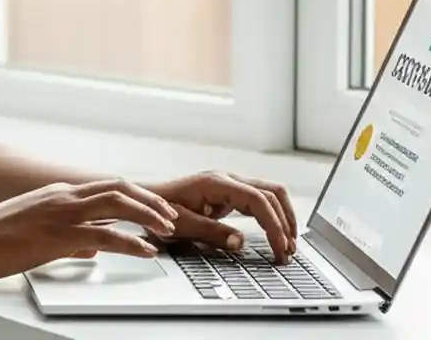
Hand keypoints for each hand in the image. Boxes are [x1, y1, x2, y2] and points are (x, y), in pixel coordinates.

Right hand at [0, 179, 179, 279]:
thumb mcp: (35, 232)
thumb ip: (68, 237)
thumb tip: (92, 246)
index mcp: (58, 193)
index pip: (107, 186)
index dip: (136, 195)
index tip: (154, 208)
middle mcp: (64, 196)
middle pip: (120, 188)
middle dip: (150, 200)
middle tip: (169, 216)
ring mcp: (62, 213)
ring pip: (118, 204)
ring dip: (148, 215)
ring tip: (166, 230)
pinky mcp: (59, 235)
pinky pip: (106, 235)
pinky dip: (132, 242)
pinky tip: (145, 251)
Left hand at [146, 172, 298, 262]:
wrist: (140, 201)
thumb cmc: (154, 211)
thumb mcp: (179, 224)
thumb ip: (210, 232)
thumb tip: (241, 242)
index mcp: (215, 183)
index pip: (258, 199)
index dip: (274, 225)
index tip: (280, 249)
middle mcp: (225, 179)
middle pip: (271, 192)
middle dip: (285, 221)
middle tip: (289, 251)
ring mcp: (228, 184)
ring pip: (269, 194)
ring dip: (282, 218)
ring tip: (287, 245)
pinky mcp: (227, 194)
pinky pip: (258, 201)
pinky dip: (271, 217)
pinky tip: (274, 234)